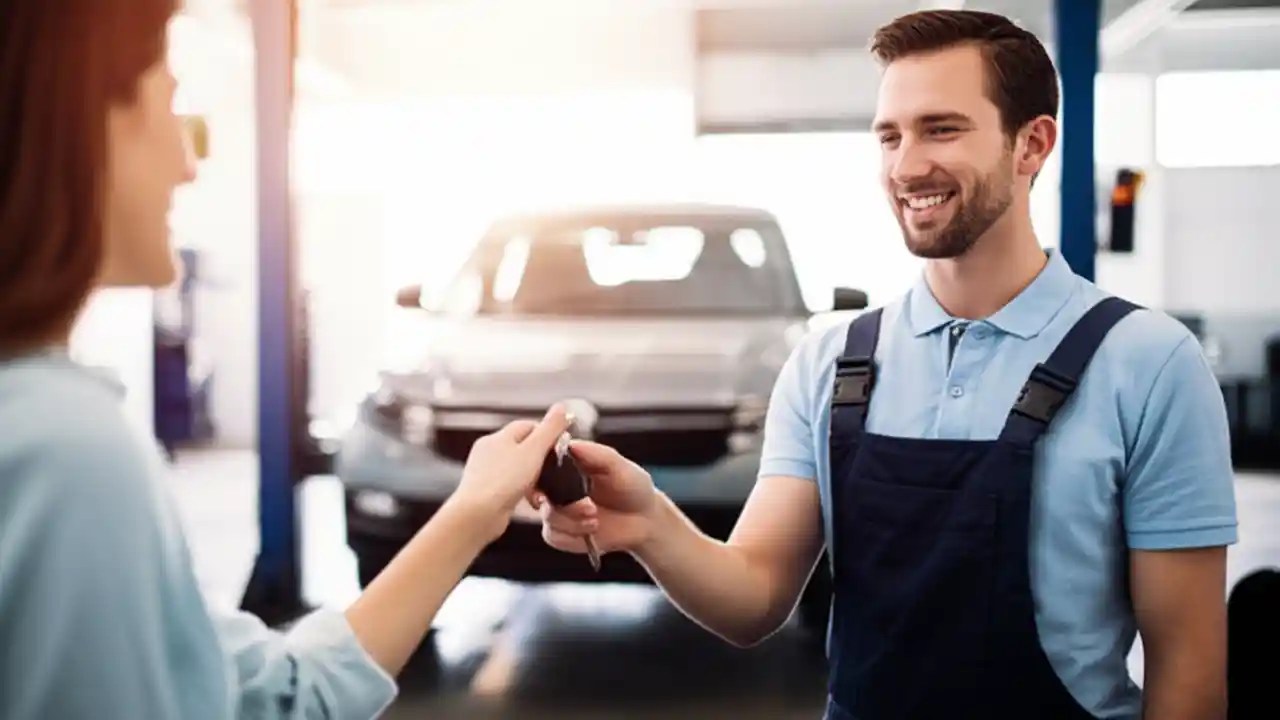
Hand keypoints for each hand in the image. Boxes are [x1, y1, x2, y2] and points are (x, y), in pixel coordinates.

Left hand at [448, 404, 570, 541]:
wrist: (477, 515)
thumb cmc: (501, 483)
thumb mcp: (533, 451)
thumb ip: (550, 429)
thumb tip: (562, 408)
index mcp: (498, 437)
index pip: (528, 425)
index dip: (547, 434)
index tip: (560, 446)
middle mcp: (489, 451)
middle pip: (523, 447)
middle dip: (540, 460)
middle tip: (552, 472)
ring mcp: (485, 472)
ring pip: (517, 469)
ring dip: (532, 479)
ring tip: (540, 490)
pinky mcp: (486, 492)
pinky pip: (510, 486)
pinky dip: (522, 492)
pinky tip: (529, 501)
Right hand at [534, 440, 658, 555]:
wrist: (645, 520)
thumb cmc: (633, 486)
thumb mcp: (620, 466)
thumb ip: (596, 454)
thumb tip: (571, 443)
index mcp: (566, 464)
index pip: (540, 461)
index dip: (539, 469)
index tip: (553, 478)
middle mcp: (556, 486)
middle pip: (537, 490)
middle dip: (560, 501)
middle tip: (588, 507)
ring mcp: (556, 509)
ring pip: (547, 516)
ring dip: (572, 520)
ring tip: (595, 519)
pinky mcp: (560, 532)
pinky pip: (553, 535)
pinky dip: (573, 534)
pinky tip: (592, 530)